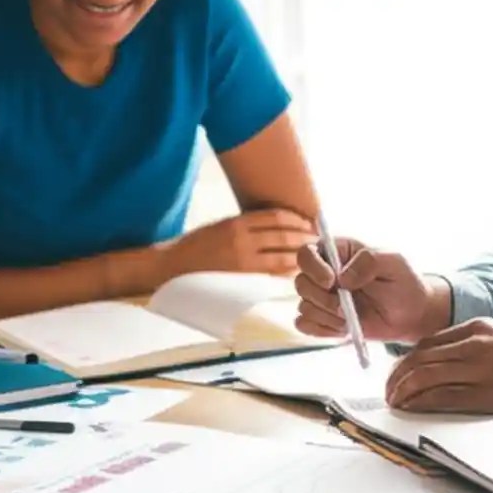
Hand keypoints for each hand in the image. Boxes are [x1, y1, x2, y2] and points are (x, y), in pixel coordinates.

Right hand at [160, 210, 315, 278]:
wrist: (173, 264)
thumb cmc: (197, 244)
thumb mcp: (222, 225)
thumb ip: (246, 225)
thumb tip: (276, 226)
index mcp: (237, 221)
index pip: (276, 216)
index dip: (297, 219)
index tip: (309, 221)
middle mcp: (241, 238)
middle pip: (283, 235)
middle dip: (305, 237)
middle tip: (319, 239)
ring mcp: (242, 258)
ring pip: (281, 255)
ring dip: (301, 255)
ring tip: (313, 254)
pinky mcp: (240, 276)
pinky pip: (271, 272)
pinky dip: (286, 270)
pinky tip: (295, 269)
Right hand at [294, 237, 451, 341]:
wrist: (411, 315)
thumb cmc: (404, 282)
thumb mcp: (394, 263)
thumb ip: (368, 261)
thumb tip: (342, 277)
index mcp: (337, 252)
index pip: (306, 253)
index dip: (312, 267)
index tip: (332, 282)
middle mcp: (324, 273)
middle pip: (301, 283)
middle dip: (322, 299)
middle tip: (346, 307)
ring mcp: (323, 298)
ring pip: (304, 307)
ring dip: (327, 316)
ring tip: (352, 318)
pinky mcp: (324, 319)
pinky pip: (305, 326)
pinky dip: (323, 330)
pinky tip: (345, 328)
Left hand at [385, 318, 492, 413]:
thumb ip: (474, 344)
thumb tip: (446, 360)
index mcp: (475, 328)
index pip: (426, 344)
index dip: (405, 360)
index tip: (396, 374)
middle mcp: (472, 345)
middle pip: (418, 359)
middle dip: (396, 377)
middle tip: (388, 392)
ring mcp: (478, 369)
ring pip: (424, 377)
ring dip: (402, 391)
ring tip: (394, 403)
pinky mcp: (486, 394)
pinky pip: (441, 397)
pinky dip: (420, 403)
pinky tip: (411, 409)